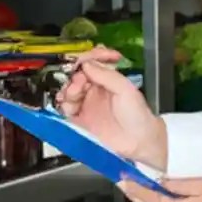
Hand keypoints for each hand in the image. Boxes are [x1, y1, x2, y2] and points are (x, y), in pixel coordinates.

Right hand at [56, 46, 166, 169]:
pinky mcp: (80, 120)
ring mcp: (86, 105)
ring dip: (68, 91)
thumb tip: (86, 63)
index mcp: (106, 79)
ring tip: (74, 95)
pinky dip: (63, 106)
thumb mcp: (125, 89)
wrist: (138, 142)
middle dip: (74, 77)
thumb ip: (106, 75)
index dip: (85, 60)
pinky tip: (69, 107)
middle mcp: (94, 90)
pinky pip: (65, 110)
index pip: (91, 63)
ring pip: (68, 91)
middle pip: (75, 77)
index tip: (83, 62)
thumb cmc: (137, 114)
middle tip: (78, 83)